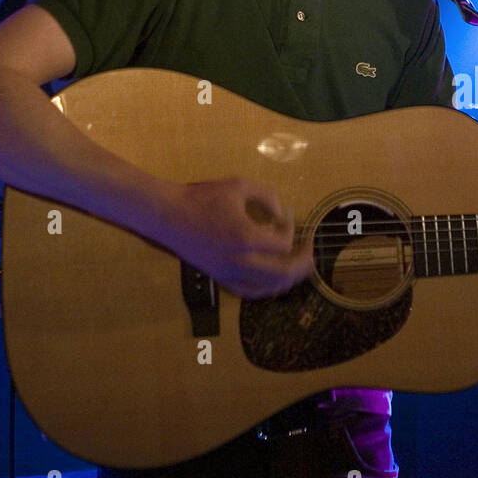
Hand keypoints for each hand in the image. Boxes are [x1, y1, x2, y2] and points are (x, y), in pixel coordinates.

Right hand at [157, 178, 314, 298]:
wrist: (167, 215)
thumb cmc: (202, 197)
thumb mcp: (239, 185)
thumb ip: (267, 195)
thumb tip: (283, 212)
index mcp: (246, 238)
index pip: (284, 243)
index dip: (290, 228)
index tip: (284, 215)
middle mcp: (239, 261)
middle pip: (284, 274)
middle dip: (303, 263)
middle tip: (310, 251)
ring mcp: (229, 273)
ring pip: (269, 287)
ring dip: (288, 277)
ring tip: (297, 264)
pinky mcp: (220, 278)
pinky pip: (249, 292)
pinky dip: (267, 287)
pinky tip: (273, 277)